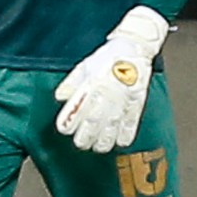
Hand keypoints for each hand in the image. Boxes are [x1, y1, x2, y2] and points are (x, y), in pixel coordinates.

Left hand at [54, 6, 169, 153]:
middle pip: (94, 121)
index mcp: (93, 83)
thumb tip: (60, 97)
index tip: (63, 129)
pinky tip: (120, 143)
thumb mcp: (85, 66)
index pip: (78, 107)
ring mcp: (123, 99)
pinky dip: (126, 134)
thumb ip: (72, 83)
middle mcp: (107, 93)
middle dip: (86, 136)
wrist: (134, 48)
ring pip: (112, 125)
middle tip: (80, 144)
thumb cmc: (108, 57)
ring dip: (104, 140)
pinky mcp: (137, 102)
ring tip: (98, 148)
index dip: (70, 121)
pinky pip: (132, 122)